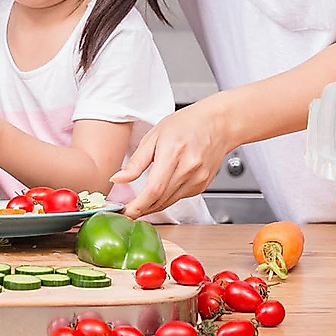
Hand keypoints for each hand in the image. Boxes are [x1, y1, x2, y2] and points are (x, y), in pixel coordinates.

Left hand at [112, 97, 227, 218]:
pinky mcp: (202, 185)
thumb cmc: (187, 124)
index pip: (153, 190)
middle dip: (141, 208)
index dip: (137, 206)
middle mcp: (189, 168)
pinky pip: (179, 198)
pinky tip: (163, 187)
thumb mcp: (155, 135)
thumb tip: (117, 179)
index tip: (124, 212)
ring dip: (153, 205)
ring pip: (169, 203)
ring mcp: (198, 179)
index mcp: (174, 152)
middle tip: (127, 209)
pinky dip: (167, 198)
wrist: (218, 123)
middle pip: (160, 200)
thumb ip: (136, 161)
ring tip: (142, 199)